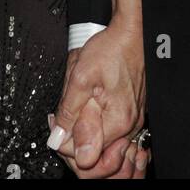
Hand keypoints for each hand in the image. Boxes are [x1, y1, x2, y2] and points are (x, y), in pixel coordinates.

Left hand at [47, 20, 147, 178]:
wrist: (130, 33)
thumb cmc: (111, 49)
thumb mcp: (81, 77)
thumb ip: (70, 113)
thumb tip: (60, 139)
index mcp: (117, 122)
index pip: (84, 155)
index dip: (64, 141)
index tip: (57, 123)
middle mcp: (128, 126)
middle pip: (94, 153)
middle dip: (74, 138)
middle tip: (63, 118)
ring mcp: (131, 121)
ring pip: (100, 141)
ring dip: (83, 127)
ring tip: (75, 107)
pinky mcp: (130, 113)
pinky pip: (108, 129)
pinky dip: (94, 121)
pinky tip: (86, 105)